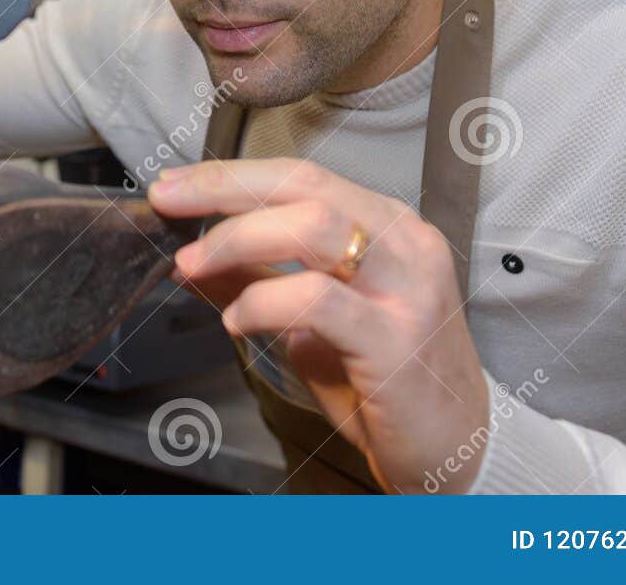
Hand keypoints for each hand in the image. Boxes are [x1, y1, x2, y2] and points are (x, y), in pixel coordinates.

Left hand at [149, 157, 490, 492]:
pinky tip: (236, 320)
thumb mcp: (312, 321)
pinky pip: (318, 300)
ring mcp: (406, 289)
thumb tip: (191, 256)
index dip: (231, 175)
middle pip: (305, 185)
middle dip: (224, 187)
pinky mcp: (396, 341)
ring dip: (239, 238)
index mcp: (386, 226)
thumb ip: (259, 281)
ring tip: (193, 263)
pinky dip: (264, 301)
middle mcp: (404, 244)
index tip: (174, 184)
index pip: (301, 176)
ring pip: (316, 226)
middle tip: (169, 202)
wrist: (456, 449)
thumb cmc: (385, 382)